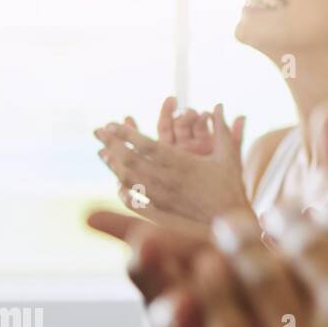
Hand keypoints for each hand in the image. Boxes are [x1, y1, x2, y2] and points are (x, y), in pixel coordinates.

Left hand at [95, 103, 249, 227]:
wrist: (231, 220)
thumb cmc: (231, 186)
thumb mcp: (229, 156)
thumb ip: (222, 130)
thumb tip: (220, 105)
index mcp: (183, 163)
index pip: (147, 145)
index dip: (127, 134)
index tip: (111, 124)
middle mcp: (169, 180)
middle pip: (132, 160)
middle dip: (111, 144)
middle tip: (96, 132)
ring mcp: (163, 197)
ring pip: (130, 179)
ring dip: (113, 165)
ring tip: (101, 153)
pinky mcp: (162, 212)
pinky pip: (135, 201)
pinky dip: (123, 191)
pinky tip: (116, 183)